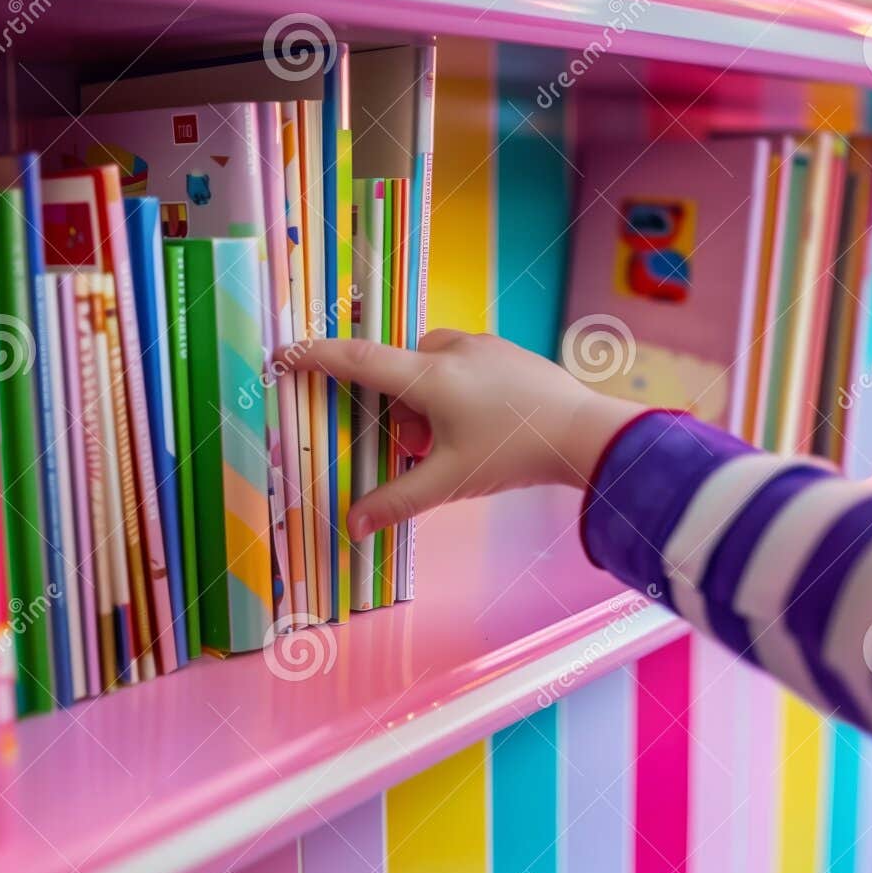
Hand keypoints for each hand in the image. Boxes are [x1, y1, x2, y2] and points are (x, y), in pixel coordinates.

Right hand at [278, 330, 643, 540]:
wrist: (585, 433)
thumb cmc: (513, 454)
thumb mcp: (450, 481)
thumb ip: (397, 501)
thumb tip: (353, 526)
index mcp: (430, 375)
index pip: (358, 360)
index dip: (317, 357)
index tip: (286, 353)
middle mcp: (452, 350)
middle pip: (398, 369)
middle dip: (397, 408)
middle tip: (418, 445)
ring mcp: (483, 346)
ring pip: (430, 365)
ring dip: (426, 400)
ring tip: (453, 440)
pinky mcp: (507, 351)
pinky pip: (462, 363)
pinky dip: (455, 390)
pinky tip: (482, 424)